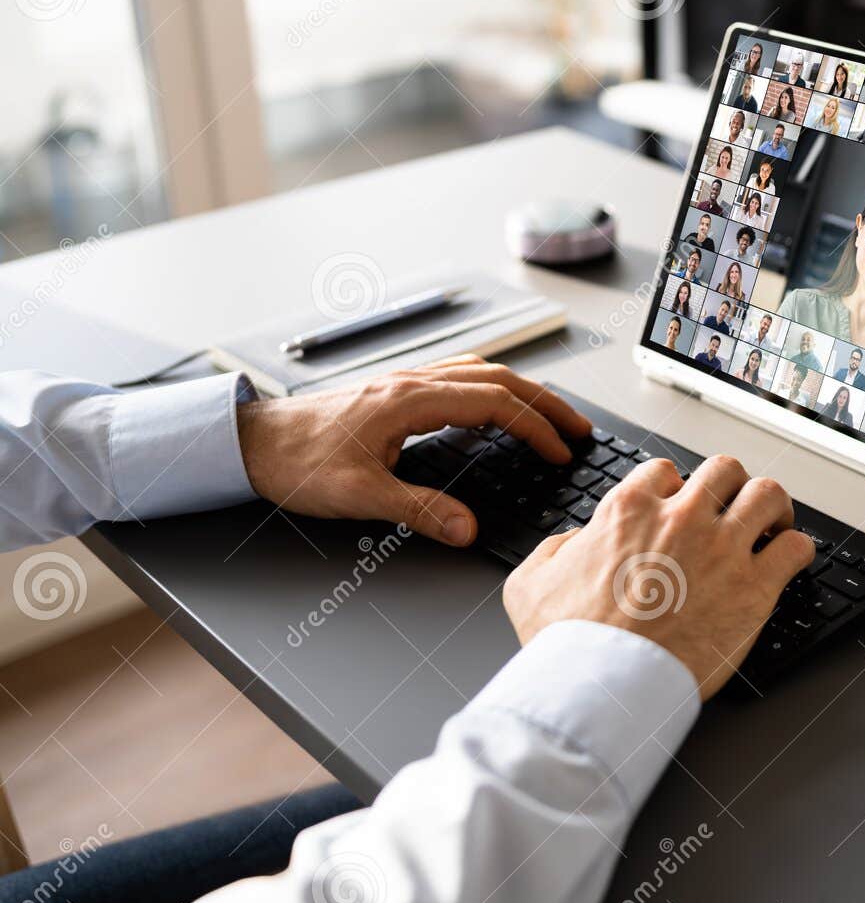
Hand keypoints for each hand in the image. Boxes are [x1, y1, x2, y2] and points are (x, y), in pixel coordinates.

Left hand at [235, 356, 590, 545]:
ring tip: (550, 416)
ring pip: (481, 373)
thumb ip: (419, 511)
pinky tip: (495, 409)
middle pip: (499, 379)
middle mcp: (411, 382)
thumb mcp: (359, 496)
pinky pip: (459, 379)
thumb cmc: (294, 464)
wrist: (247, 443)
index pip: (495, 403)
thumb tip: (468, 529)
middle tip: (579, 429)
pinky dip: (492, 390)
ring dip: (522, 392)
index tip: (561, 452)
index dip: (535, 427)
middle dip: (546, 403)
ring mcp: (403, 382)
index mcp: (409, 401)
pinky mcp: (394, 392)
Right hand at [502, 456, 814, 698]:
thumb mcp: (530, 585)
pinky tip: (789, 561)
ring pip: (767, 496)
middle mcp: (681, 518)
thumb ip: (554, 551)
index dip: (674, 489)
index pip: (666, 471)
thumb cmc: (568, 643)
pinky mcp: (755, 587)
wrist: (602, 686)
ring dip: (772, 508)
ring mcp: (723, 549)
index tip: (679, 507)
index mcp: (630, 510)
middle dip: (730, 487)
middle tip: (733, 508)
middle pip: (725, 470)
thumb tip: (573, 543)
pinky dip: (797, 550)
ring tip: (772, 525)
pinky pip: (796, 548)